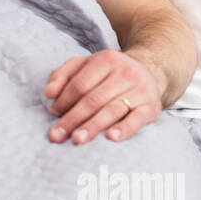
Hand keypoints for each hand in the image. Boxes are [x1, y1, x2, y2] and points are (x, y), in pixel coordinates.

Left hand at [44, 49, 162, 144]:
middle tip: (57, 135)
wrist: (151, 71)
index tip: (53, 113)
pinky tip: (111, 138)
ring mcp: (140, 89)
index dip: (64, 100)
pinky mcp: (151, 107)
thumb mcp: (85, 64)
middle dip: (73, 118)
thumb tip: (49, 93)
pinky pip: (137, 119)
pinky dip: (124, 129)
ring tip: (77, 139)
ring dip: (92, 126)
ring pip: (112, 109)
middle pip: (93, 99)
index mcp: (106, 60)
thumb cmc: (109, 72)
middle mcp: (125, 72)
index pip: (80, 84)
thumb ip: (63, 74)